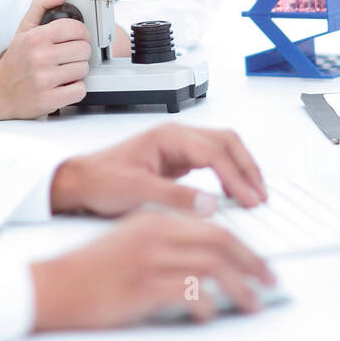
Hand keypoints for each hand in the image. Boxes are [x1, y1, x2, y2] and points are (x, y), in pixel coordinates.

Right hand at [0, 0, 90, 118]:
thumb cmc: (14, 61)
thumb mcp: (23, 28)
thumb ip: (41, 5)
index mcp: (36, 38)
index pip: (76, 28)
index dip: (81, 33)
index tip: (77, 38)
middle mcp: (39, 58)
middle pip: (84, 49)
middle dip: (79, 53)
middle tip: (68, 56)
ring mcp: (44, 80)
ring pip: (84, 70)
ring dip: (77, 71)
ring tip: (63, 71)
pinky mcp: (49, 100)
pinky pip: (80, 90)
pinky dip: (75, 89)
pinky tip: (62, 85)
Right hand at [30, 211, 277, 329]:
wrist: (54, 286)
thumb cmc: (90, 271)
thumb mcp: (130, 242)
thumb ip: (166, 242)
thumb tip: (205, 263)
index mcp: (155, 219)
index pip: (214, 226)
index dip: (243, 246)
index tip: (259, 264)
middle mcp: (156, 233)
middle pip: (221, 241)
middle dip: (253, 263)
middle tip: (270, 281)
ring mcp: (150, 259)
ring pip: (213, 266)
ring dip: (240, 287)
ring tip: (252, 304)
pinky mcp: (143, 286)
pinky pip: (190, 293)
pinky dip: (207, 305)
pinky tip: (207, 315)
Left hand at [49, 122, 266, 216]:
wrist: (79, 182)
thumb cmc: (99, 181)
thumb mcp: (134, 191)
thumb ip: (172, 196)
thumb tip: (209, 204)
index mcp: (168, 136)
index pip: (214, 152)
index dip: (236, 177)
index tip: (249, 200)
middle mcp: (176, 136)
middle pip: (227, 142)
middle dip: (247, 168)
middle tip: (260, 197)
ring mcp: (178, 147)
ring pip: (223, 149)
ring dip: (242, 169)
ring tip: (255, 195)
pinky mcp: (177, 161)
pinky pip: (213, 161)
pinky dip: (230, 174)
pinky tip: (234, 193)